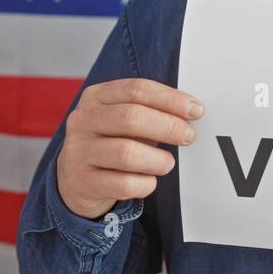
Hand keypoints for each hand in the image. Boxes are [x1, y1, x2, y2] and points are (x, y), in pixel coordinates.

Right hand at [56, 78, 203, 219]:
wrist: (76, 178)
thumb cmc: (112, 142)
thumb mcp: (125, 120)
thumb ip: (152, 112)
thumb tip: (192, 113)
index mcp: (96, 96)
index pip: (136, 89)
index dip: (170, 99)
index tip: (196, 110)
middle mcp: (83, 120)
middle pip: (131, 117)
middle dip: (168, 127)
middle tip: (189, 137)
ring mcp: (78, 151)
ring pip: (126, 153)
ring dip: (157, 159)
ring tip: (167, 163)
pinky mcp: (81, 181)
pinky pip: (122, 184)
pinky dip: (144, 184)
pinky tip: (149, 181)